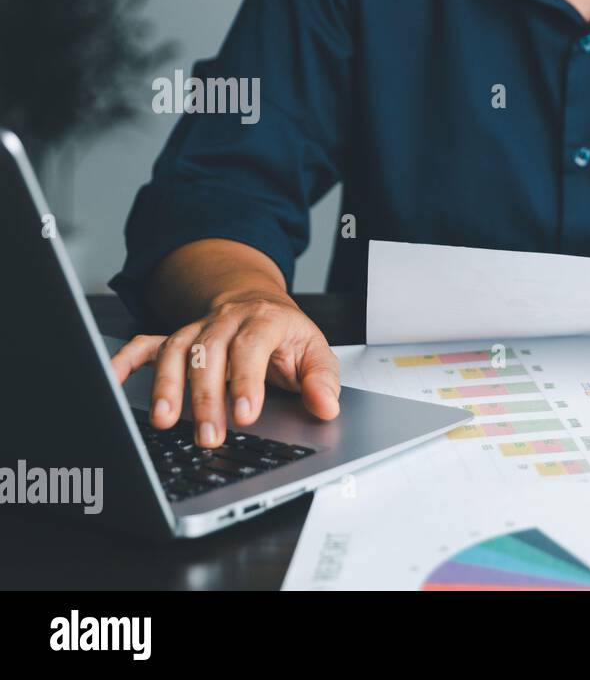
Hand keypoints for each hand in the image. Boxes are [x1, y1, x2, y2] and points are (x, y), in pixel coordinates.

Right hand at [109, 290, 339, 447]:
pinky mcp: (176, 338)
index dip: (245, 381)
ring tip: (165, 421)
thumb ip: (322, 379)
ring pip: (176, 351)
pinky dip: (125, 360)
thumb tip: (326, 405)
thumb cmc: (288, 336)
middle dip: (207, 397)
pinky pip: (145, 346)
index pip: (251, 348)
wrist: (262, 306)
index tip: (245, 414)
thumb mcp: (316, 352)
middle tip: (209, 435)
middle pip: (209, 354)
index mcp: (264, 320)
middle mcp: (226, 321)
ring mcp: (197, 329)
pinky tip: (113, 379)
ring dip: (167, 386)